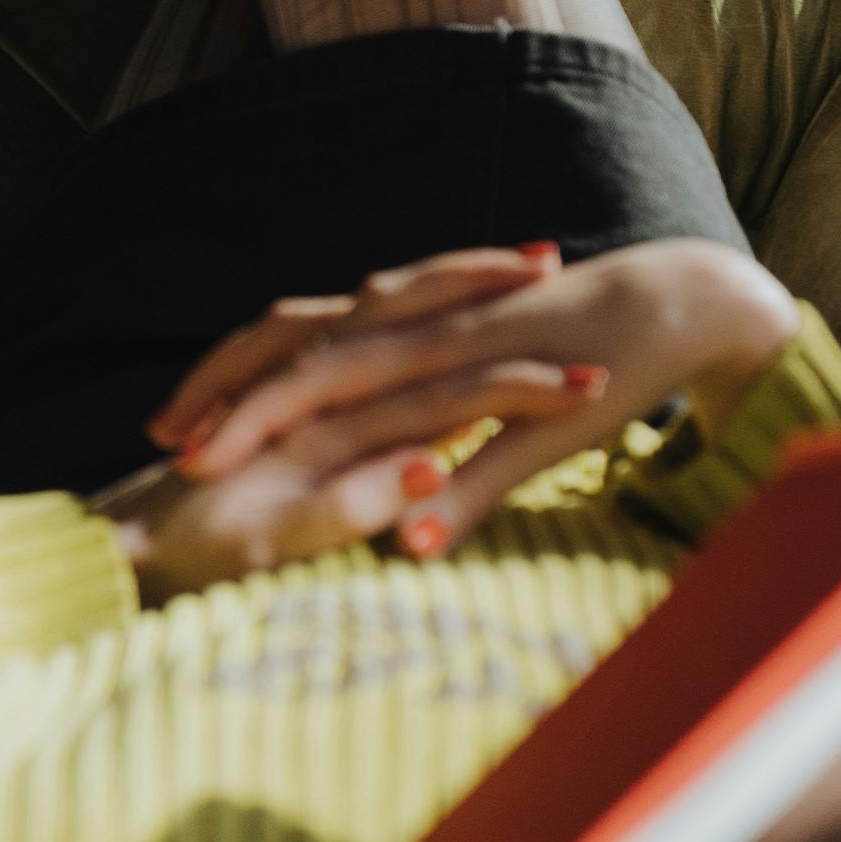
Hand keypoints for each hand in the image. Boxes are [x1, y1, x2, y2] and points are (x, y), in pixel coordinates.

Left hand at [131, 240, 797, 585]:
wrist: (676, 301)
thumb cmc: (568, 346)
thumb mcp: (477, 384)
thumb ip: (420, 412)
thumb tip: (374, 461)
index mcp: (406, 327)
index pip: (293, 342)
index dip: (225, 380)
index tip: (164, 430)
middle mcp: (428, 332)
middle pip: (305, 352)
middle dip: (231, 400)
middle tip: (169, 453)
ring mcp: (481, 359)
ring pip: (375, 390)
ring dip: (296, 428)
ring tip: (228, 468)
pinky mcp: (549, 400)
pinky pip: (496, 449)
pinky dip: (455, 491)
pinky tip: (414, 540)